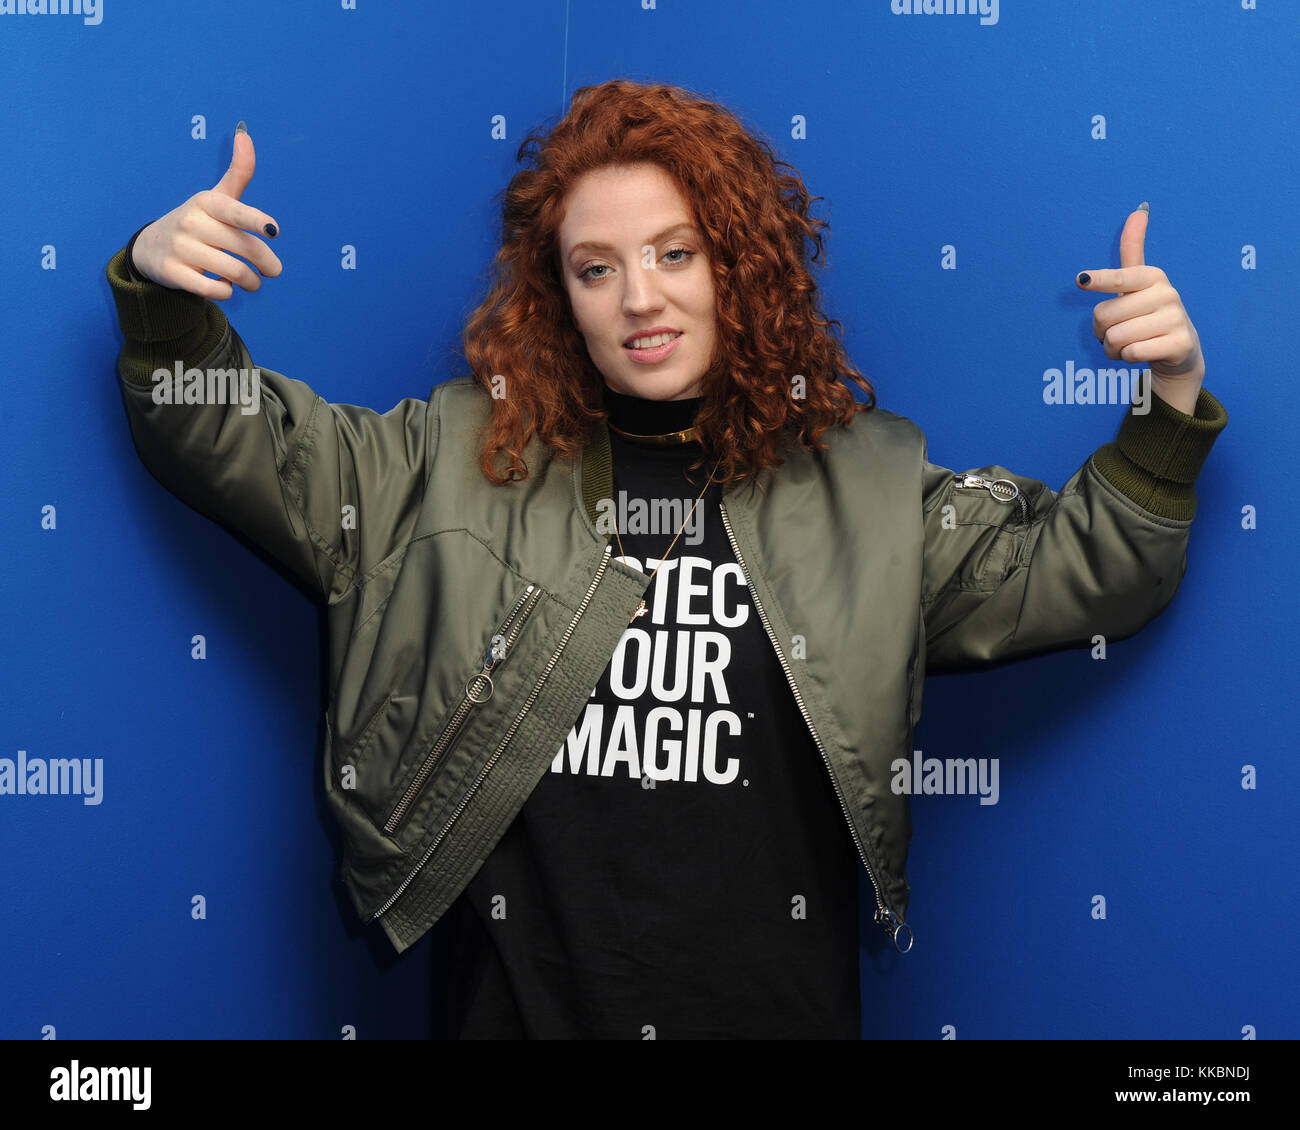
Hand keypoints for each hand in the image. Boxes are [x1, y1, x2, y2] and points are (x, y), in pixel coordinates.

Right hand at [130, 125, 282, 299]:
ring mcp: (180, 247)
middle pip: (244, 248)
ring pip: (233, 272)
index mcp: (207, 202)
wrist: (151, 247)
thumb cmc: (198, 222)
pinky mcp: (173, 272)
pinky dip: (226, 292)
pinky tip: (224, 286)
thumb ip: (238, 173)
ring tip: (253, 281)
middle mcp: (192, 222)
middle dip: (267, 264)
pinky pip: (213, 290)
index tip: (273, 230)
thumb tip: (246, 134)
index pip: (234, 211)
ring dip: (251, 282)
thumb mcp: (216, 197)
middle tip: (273, 271)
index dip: (255, 220)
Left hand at [1076, 206, 1204, 407]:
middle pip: (1104, 316)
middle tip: (1118, 331)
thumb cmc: (1147, 314)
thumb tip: (1139, 209)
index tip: (1082, 280)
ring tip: (1129, 343)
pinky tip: (1140, 353)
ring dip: (1113, 347)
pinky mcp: (1179, 344)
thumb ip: (1133, 250)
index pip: (1119, 277)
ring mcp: (1176, 318)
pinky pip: (1131, 353)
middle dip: (1101, 331)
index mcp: (1152, 276)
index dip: (1099, 280)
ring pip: (1116, 337)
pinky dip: (1126, 358)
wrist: (1179, 349)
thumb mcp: (1137, 284)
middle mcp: (1167, 293)